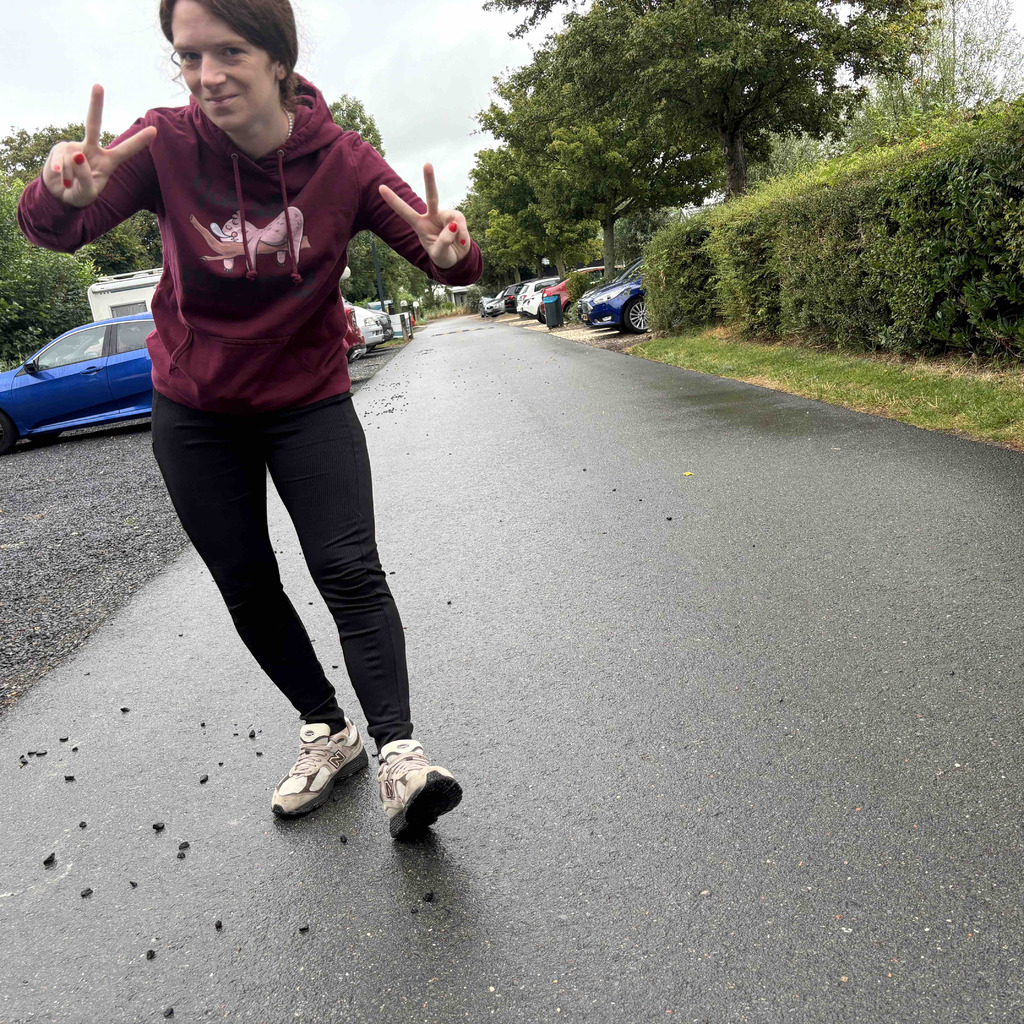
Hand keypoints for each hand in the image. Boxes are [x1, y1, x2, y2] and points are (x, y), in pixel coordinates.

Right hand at [42, 84, 156, 207]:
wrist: (60, 196)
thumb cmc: (80, 195)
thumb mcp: (87, 193)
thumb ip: (85, 177)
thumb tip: (78, 154)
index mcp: (108, 162)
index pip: (126, 151)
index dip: (139, 141)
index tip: (154, 130)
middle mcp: (92, 150)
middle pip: (93, 125)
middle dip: (95, 105)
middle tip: (98, 85)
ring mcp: (75, 147)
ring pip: (73, 158)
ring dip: (70, 175)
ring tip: (71, 184)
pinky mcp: (60, 149)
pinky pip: (60, 160)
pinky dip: (60, 172)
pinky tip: (61, 178)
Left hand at [379, 164, 471, 269]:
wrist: (457, 259)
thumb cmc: (443, 256)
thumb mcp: (439, 254)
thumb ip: (443, 242)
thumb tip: (453, 225)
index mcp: (419, 225)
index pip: (405, 212)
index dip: (393, 201)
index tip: (381, 188)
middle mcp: (431, 216)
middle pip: (431, 196)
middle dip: (430, 180)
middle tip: (427, 164)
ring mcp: (445, 216)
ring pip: (453, 218)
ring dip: (457, 232)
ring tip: (457, 243)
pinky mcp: (457, 218)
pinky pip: (461, 224)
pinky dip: (463, 234)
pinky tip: (461, 241)